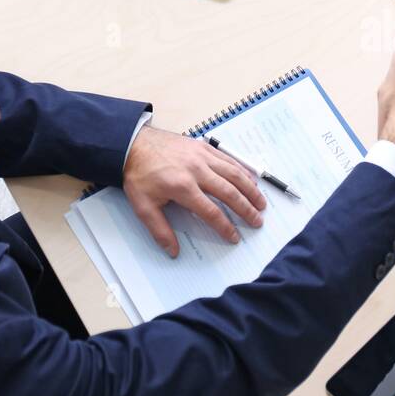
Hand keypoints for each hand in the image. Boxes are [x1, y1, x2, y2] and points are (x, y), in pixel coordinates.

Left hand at [123, 125, 267, 256]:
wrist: (133, 144)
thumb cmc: (138, 175)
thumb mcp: (143, 206)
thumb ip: (160, 230)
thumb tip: (173, 251)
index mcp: (183, 187)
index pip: (211, 211)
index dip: (225, 227)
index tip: (235, 237)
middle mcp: (197, 170)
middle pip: (229, 192)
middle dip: (246, 209)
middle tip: (257, 221)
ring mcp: (202, 156)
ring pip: (234, 174)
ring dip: (250, 189)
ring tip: (261, 203)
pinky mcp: (203, 147)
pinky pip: (229, 159)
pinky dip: (243, 170)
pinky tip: (251, 179)